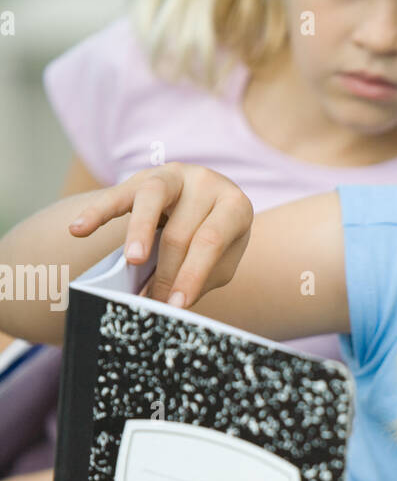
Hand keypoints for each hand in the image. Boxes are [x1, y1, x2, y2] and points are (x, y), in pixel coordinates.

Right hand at [68, 163, 252, 308]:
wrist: (204, 205)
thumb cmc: (214, 239)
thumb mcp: (220, 262)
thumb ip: (198, 279)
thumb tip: (164, 304)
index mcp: (234, 206)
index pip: (211, 241)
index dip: (191, 274)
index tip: (176, 304)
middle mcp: (207, 183)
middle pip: (180, 230)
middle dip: (164, 272)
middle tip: (153, 303)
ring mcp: (173, 175)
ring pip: (152, 198)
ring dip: (138, 232)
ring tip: (131, 260)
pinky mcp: (141, 178)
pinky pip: (116, 194)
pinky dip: (95, 212)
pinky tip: (77, 230)